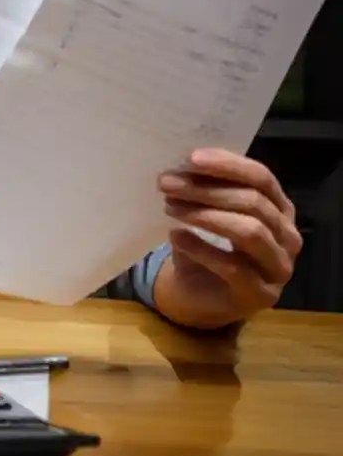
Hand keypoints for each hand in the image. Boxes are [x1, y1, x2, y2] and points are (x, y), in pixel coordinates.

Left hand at [154, 148, 302, 328]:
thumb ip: (207, 192)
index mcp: (279, 209)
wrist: (197, 297)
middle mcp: (288, 237)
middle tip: (167, 183)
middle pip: (253, 203)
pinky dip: (201, 248)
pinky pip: (233, 267)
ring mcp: (279, 268)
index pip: (263, 179)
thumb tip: (183, 165)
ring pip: (249, 232)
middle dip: (206, 190)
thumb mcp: (208, 215)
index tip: (191, 158)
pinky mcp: (261, 294)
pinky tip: (176, 237)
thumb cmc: (205, 249)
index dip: (229, 166)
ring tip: (170, 207)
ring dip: (205, 215)